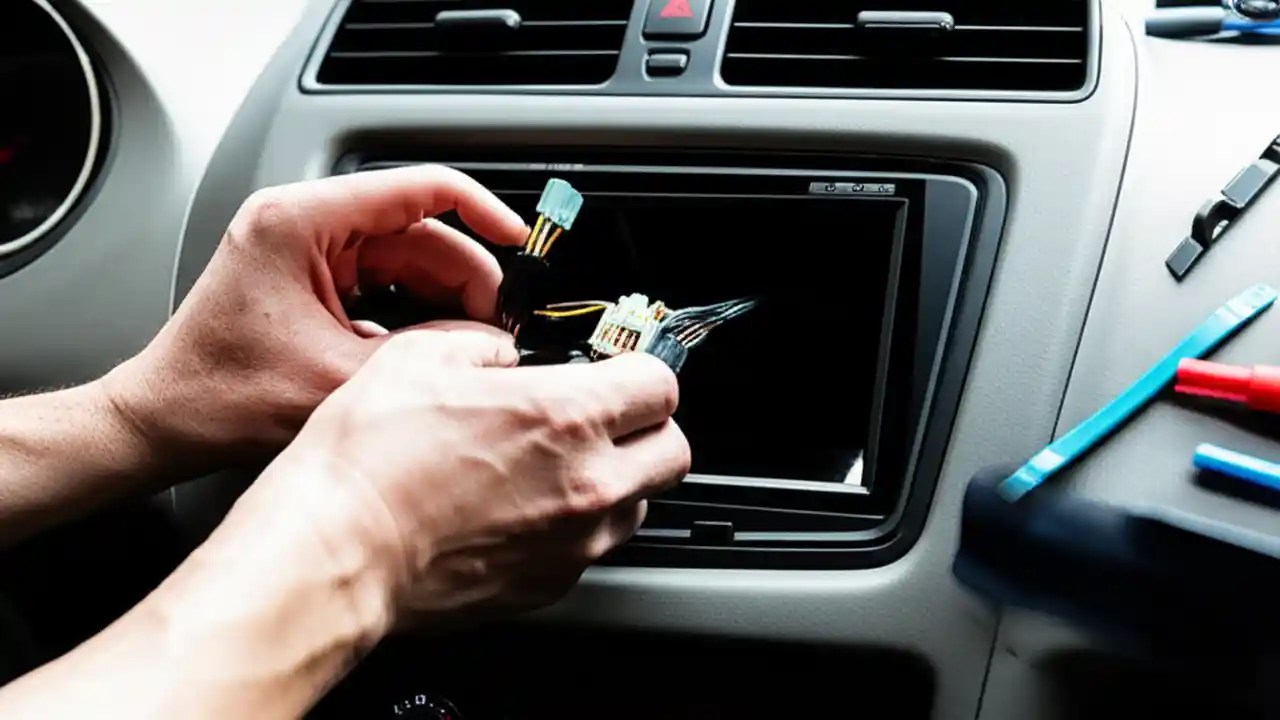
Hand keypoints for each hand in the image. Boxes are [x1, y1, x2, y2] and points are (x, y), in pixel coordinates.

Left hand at [103, 165, 528, 474]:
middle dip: (464, 277)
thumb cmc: (220, 397)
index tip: (519, 239)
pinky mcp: (307, 277)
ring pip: (404, 258)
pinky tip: (430, 348)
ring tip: (468, 343)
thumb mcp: (342, 378)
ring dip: (441, 298)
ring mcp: (304, 249)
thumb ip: (428, 353)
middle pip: (417, 230)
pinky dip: (413, 311)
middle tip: (494, 327)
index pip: (417, 188)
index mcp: (302, 221)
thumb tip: (491, 341)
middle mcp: (302, 222)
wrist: (162, 423)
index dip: (481, 210)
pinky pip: (382, 281)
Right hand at [249, 325, 690, 631]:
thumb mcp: (419, 357)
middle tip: (606, 418)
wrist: (335, 551)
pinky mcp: (547, 585)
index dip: (640, 368)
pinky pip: (590, 549)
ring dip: (616, 480)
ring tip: (556, 466)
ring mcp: (572, 542)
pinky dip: (574, 527)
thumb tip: (502, 352)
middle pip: (673, 451)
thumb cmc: (367, 462)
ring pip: (638, 504)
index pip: (661, 383)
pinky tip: (522, 508)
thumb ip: (482, 343)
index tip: (619, 370)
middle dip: (648, 428)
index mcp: (564, 416)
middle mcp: (585, 483)